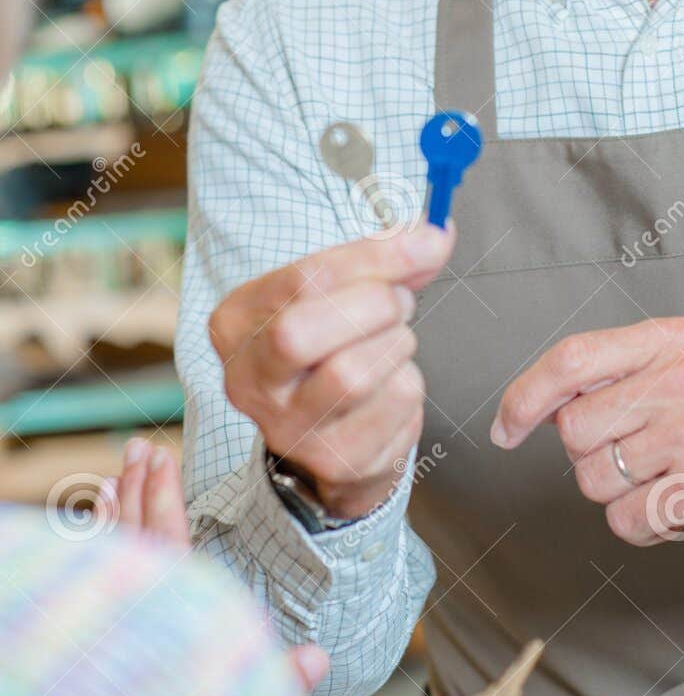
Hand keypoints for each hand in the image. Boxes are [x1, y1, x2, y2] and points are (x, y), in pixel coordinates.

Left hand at [98, 440, 330, 695]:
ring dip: (111, 516)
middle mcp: (139, 627)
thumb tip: (315, 658)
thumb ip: (278, 685)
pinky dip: (93, 554)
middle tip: (136, 448)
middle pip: (130, 546)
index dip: (162, 499)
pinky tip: (92, 535)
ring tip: (114, 475)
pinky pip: (93, 588)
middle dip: (134, 492)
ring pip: (106, 564)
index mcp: (178, 628)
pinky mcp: (101, 652)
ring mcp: (114, 637)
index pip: (167, 549)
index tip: (159, 457)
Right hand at [209, 222, 454, 517]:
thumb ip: (384, 261)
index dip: (375, 257)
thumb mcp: (338, 293)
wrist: (329, 434)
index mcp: (235, 323)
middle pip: (300, 332)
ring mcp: (287, 428)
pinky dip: (409, 382)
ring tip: (395, 341)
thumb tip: (436, 235)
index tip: (428, 243)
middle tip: (400, 302)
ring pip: (354, 374)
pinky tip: (394, 382)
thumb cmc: (330, 347)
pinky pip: (394, 405)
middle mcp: (247, 381)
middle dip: (371, 306)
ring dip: (397, 345)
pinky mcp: (335, 460)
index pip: (302, 279)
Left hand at [491, 317, 683, 553]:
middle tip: (641, 457)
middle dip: (592, 455)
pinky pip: (626, 520)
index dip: (525, 396)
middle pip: (575, 429)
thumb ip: (623, 373)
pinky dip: (644, 526)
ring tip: (668, 479)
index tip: (506, 427)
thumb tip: (545, 403)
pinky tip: (680, 508)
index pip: (571, 359)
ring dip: (620, 494)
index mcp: (670, 341)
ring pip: (594, 480)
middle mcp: (680, 380)